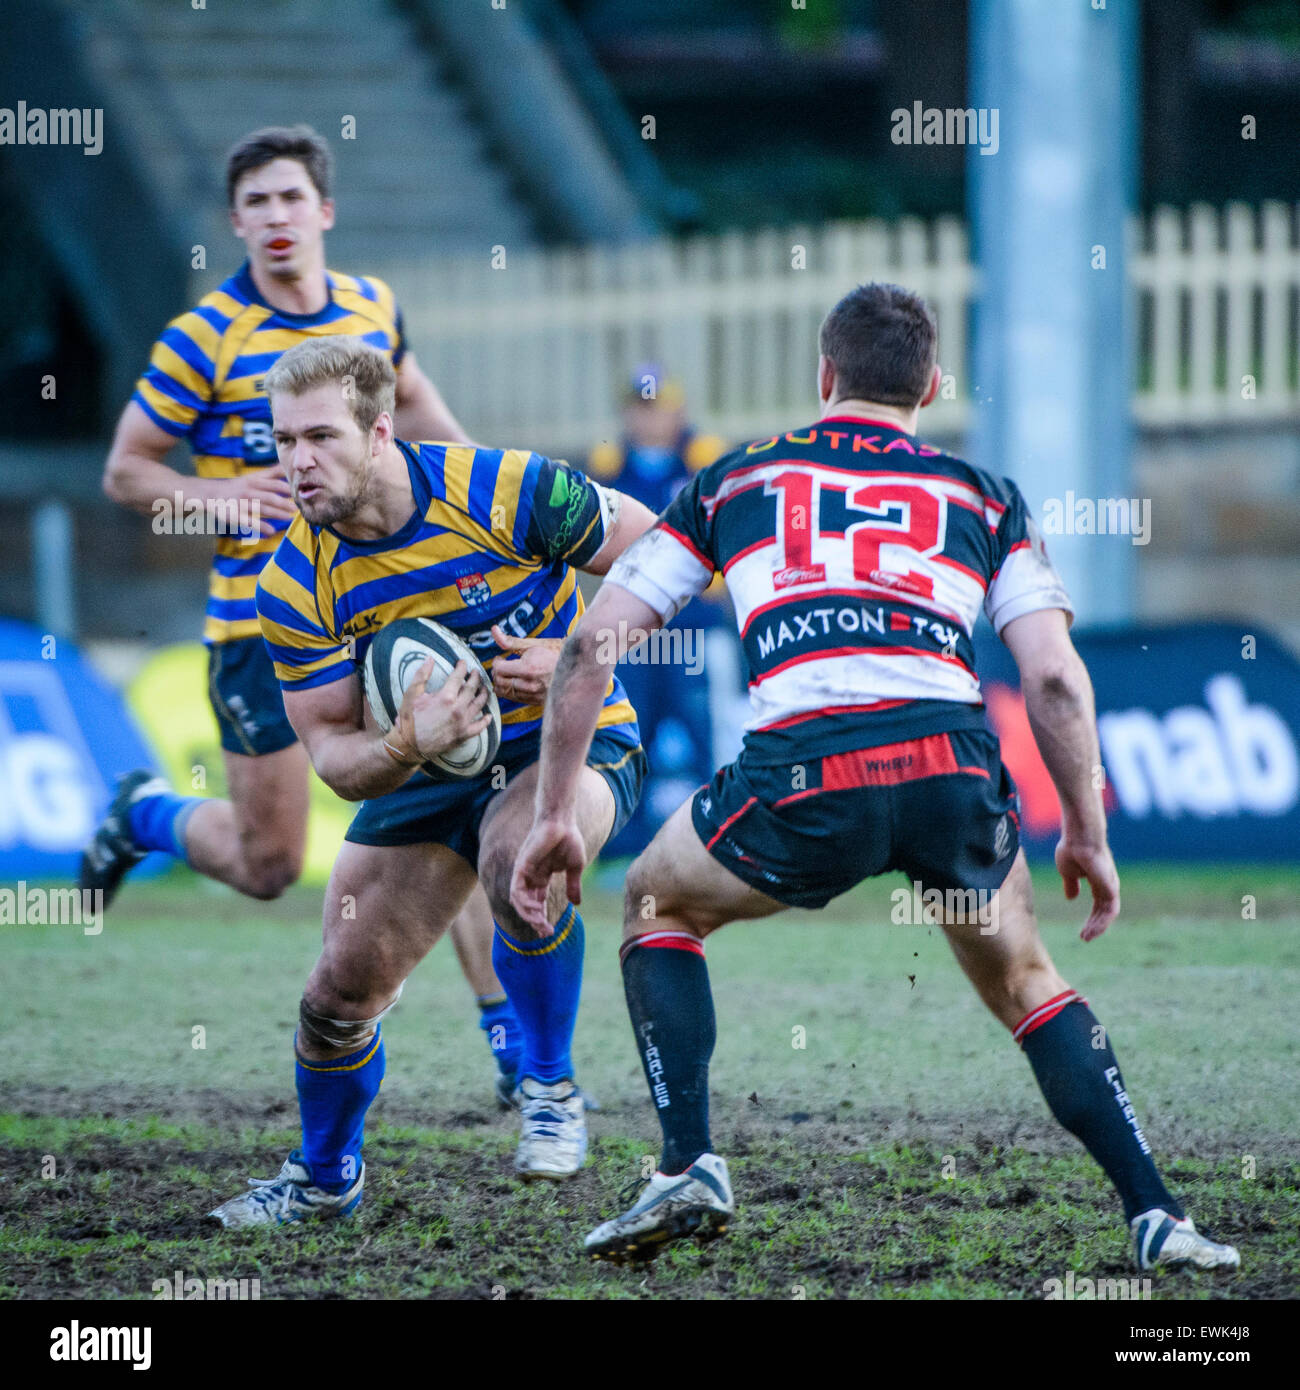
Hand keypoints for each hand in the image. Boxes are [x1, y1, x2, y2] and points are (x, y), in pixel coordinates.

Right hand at [202, 469, 296, 535]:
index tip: (298, 493)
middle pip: (269, 496)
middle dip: (284, 503)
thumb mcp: (253, 476)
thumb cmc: (238, 486)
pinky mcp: (235, 515)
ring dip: (277, 514)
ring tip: (289, 518)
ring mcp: (241, 503)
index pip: (273, 483)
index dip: (287, 488)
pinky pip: (249, 522)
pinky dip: (261, 527)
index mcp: (254, 481)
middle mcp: (248, 491)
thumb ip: (270, 473)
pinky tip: (271, 532)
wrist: (211, 494)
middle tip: (297, 508)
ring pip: (261, 509)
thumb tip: (287, 466)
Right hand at [394, 658, 491, 762]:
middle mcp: (458, 709)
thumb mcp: (411, 694)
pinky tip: (488, 716)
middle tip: (476, 672)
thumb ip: (422, 675)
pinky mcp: (464, 735)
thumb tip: (429, 658)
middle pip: (472, 689)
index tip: (462, 663)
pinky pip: (480, 727)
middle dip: (476, 678)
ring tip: (484, 688)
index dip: (462, 667)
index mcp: (446, 697)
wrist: (409, 745)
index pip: (459, 677)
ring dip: (483, 694)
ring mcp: (463, 723)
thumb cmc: (409, 719)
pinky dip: (485, 720)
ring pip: (479, 705)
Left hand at [490, 624, 561, 704]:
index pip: (499, 669)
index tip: (500, 658)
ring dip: (502, 682)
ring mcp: (533, 695)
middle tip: (503, 665)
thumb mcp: (534, 644)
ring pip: (505, 693)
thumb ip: (511, 641)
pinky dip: (511, 690)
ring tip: (509, 674)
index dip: (496, 662)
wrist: (578, 669)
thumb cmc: (557, 654)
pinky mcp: (536, 702)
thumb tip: (494, 631)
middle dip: (497, 672)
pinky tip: (517, 681)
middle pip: (499, 682)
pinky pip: (515, 699)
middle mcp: (530, 684)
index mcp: (528, 668)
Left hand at [510, 815, 586, 934]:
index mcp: (542, 877)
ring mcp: (524, 872)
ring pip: (519, 900)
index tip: (549, 931)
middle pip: (527, 905)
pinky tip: (536, 909)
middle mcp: (530, 876)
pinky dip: (524, 902)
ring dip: (528, 914)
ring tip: (541, 923)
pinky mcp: (521, 866)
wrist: (562, 821)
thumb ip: (573, 885)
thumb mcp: (575, 867)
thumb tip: (576, 904)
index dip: (541, 917)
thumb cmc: (569, 838)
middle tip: (546, 932)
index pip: (537, 902)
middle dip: (535, 920)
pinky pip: (517, 889)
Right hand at [1056, 836, 1119, 941]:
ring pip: (1108, 914)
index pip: (1098, 904)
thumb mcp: (1068, 872)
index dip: (1091, 918)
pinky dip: (1101, 923)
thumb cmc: (1072, 849)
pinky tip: (1090, 930)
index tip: (1081, 931)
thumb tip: (1071, 898)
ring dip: (1098, 927)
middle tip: (1084, 937)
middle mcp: (1107, 885)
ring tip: (1085, 937)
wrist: (1078, 839)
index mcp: (1098, 881)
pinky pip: (1110, 911)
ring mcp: (1110, 887)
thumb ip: (1071, 885)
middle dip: (1094, 925)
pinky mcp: (1111, 889)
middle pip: (1103, 911)